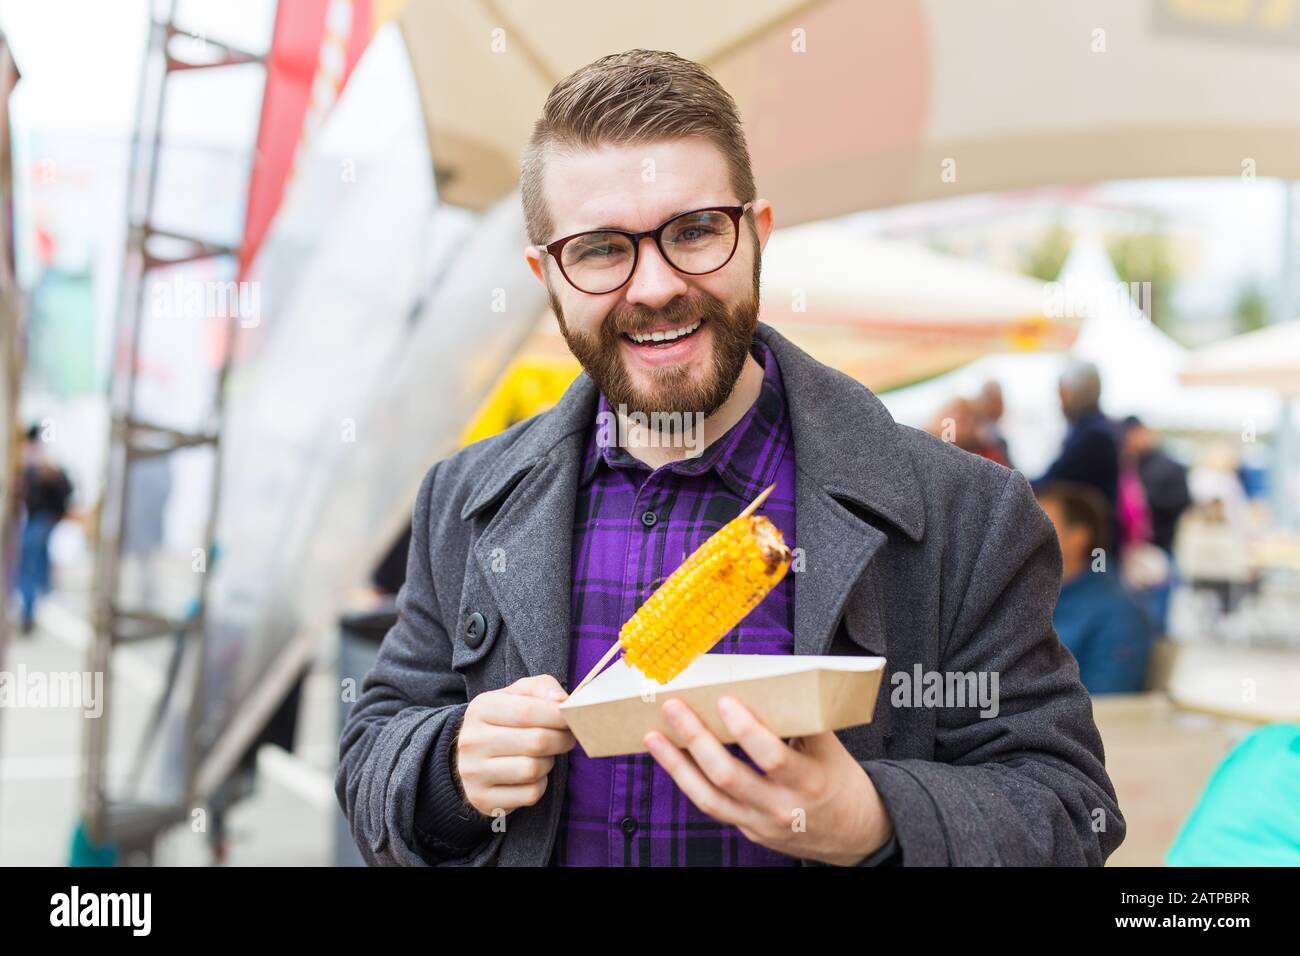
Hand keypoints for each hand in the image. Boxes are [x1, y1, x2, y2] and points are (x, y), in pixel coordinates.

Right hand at [456, 674, 575, 817]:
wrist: (472, 757)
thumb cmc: (505, 720)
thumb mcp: (519, 695)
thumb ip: (543, 688)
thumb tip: (563, 702)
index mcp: (480, 709)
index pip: (528, 711)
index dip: (559, 716)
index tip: (572, 717)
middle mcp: (472, 741)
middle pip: (536, 742)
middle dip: (562, 739)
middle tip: (568, 737)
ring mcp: (474, 773)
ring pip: (533, 770)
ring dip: (549, 763)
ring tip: (544, 755)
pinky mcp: (483, 799)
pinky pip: (530, 794)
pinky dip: (540, 785)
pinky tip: (532, 775)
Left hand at [644, 696, 892, 865]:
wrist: (856, 834)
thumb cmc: (840, 779)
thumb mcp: (830, 748)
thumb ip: (801, 720)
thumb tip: (765, 681)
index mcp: (809, 780)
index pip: (772, 757)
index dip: (746, 729)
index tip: (725, 701)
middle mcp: (782, 807)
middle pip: (729, 776)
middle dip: (696, 739)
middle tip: (674, 708)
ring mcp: (762, 824)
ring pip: (710, 797)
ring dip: (677, 764)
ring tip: (655, 736)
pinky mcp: (749, 831)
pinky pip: (712, 806)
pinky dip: (687, 780)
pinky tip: (670, 758)